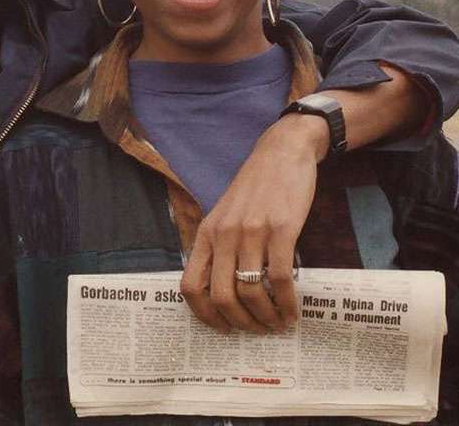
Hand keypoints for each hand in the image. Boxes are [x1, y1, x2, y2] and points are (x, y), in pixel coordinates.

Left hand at [181, 114, 328, 333]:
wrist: (282, 152)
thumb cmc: (255, 187)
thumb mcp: (225, 214)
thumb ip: (219, 245)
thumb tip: (222, 290)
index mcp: (206, 232)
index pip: (190, 285)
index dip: (204, 315)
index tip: (223, 328)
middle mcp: (224, 234)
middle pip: (221, 296)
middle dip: (240, 323)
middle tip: (257, 331)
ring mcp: (251, 232)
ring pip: (250, 292)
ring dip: (266, 318)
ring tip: (278, 324)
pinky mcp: (281, 229)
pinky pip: (279, 278)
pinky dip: (286, 303)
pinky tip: (293, 311)